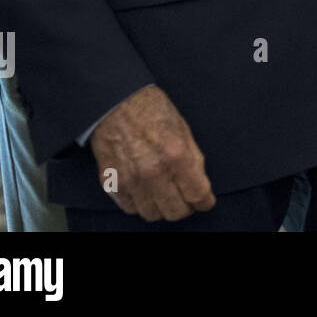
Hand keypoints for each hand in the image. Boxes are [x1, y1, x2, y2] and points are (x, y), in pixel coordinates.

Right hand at [89, 85, 214, 221]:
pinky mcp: (111, 182)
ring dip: (162, 208)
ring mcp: (130, 180)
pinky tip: (145, 190)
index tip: (205, 201)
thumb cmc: (152, 110)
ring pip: (152, 214)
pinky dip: (140, 204)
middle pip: (176, 212)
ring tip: (164, 194)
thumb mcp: (184, 130)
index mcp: (176, 155)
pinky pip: (130, 208)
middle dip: (185, 207)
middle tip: (186, 198)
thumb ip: (193, 160)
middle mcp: (153, 172)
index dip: (205, 201)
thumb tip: (199, 184)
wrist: (116, 102)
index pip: (197, 195)